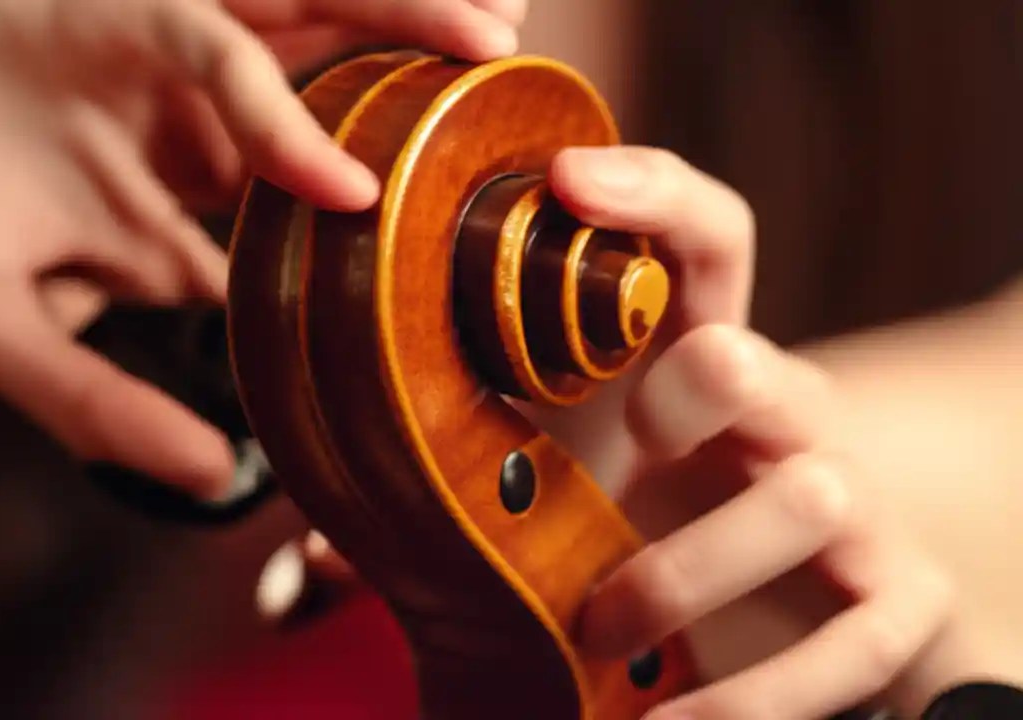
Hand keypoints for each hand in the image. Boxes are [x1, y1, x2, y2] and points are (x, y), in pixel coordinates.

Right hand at [0, 0, 524, 497]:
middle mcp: (198, 142)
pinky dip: (288, 111)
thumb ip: (98, 401)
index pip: (300, 256)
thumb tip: (206, 481)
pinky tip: (350, 165)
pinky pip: (233, 53)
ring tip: (503, 75)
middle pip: (344, 133)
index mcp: (177, 218)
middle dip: (430, 143)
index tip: (454, 319)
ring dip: (409, 67)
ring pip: (321, 61)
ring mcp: (176, 74)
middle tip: (518, 178)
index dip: (378, 282)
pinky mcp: (140, 17)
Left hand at [301, 146, 953, 716]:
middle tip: (622, 459)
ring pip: (809, 493)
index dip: (650, 192)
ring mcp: (852, 502)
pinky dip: (758, 698)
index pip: (704, 238)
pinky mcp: (896, 601)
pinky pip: (853, 640)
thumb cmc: (658, 543)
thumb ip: (457, 513)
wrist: (800, 629)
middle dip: (675, 401)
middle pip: (747, 357)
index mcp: (697, 368)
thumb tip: (312, 562)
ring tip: (605, 634)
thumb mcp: (568, 507)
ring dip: (684, 573)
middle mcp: (786, 414)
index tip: (564, 178)